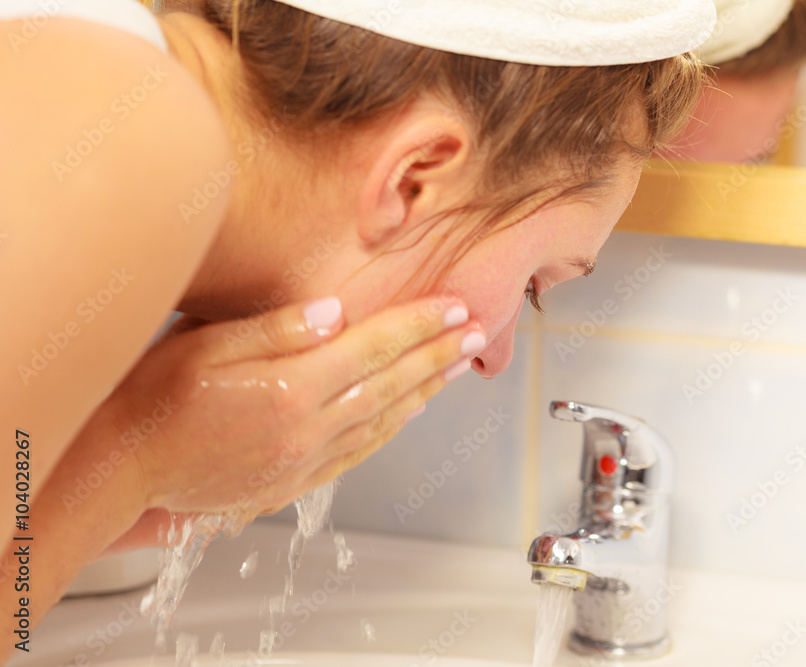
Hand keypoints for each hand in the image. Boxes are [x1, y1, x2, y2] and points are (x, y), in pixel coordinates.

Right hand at [99, 296, 482, 526]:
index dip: (418, 324)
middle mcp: (308, 428)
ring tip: (457, 367)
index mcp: (291, 388)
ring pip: (383, 421)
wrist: (123, 466)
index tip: (455, 306)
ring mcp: (303, 459)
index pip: (374, 347)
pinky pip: (358, 452)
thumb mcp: (206, 345)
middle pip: (390, 384)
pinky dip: (391, 429)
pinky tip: (408, 415)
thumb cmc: (153, 397)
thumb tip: (336, 312)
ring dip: (425, 390)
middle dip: (438, 355)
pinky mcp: (292, 481)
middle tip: (475, 333)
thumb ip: (277, 329)